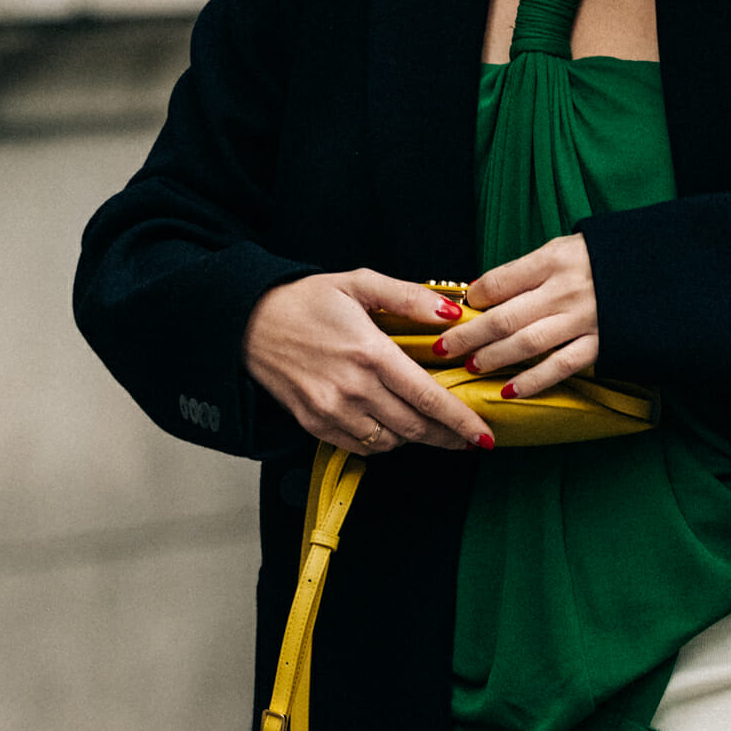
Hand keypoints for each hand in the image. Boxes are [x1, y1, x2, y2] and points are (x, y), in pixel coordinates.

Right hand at [242, 271, 492, 455]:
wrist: (247, 322)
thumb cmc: (305, 300)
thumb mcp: (359, 283)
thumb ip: (409, 298)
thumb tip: (453, 315)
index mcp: (371, 353)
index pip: (428, 399)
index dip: (461, 422)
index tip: (483, 437)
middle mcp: (354, 389)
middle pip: (415, 428)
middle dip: (447, 437)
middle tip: (466, 438)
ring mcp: (333, 411)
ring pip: (391, 442)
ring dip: (413, 437)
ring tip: (424, 424)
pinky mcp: (315, 425)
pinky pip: (362, 446)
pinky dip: (382, 441)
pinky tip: (388, 424)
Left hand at [434, 234, 598, 397]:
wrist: (664, 274)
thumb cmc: (609, 261)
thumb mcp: (570, 249)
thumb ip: (533, 270)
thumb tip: (488, 293)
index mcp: (555, 258)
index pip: (501, 279)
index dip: (474, 297)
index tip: (456, 309)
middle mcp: (565, 289)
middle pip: (504, 316)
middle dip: (468, 334)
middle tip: (442, 348)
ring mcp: (584, 319)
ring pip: (526, 343)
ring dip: (494, 358)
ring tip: (471, 366)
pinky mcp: (600, 345)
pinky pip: (559, 367)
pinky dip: (532, 381)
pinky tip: (510, 391)